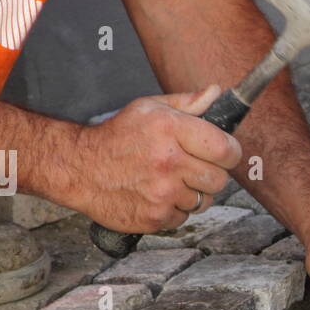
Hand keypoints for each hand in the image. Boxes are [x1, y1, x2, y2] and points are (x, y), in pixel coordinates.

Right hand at [61, 86, 242, 233]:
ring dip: (192, 193)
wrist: (80, 168)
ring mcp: (162, 193)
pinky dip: (174, 209)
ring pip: (203, 201)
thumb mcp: (149, 109)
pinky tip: (156, 195)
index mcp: (171, 130)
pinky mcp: (155, 217)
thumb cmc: (117, 136)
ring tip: (169, 180)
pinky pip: (184, 217)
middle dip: (210, 174)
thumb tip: (216, 92)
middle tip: (191, 167)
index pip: (227, 149)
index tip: (223, 153)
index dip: (230, 152)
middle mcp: (168, 162)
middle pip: (219, 180)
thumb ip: (187, 103)